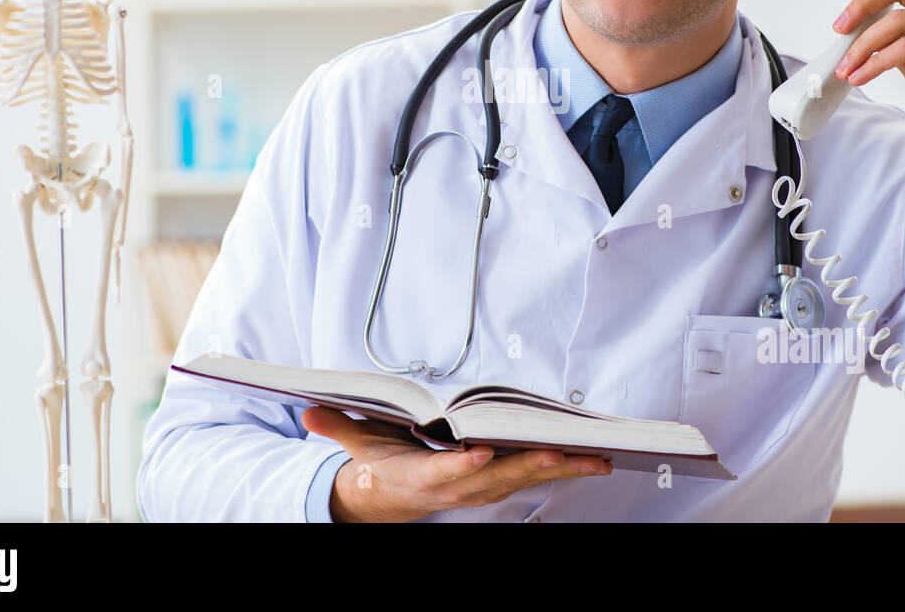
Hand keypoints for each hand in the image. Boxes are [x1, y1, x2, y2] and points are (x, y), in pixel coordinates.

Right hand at [300, 406, 611, 521]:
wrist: (395, 495)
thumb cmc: (384, 460)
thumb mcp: (359, 442)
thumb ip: (339, 425)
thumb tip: (309, 409)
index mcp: (423, 475)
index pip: (444, 472)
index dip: (463, 466)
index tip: (481, 454)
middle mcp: (459, 486)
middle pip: (497, 478)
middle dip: (530, 466)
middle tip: (559, 453)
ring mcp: (484, 488)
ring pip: (525, 478)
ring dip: (561, 470)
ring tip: (595, 458)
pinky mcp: (501, 482)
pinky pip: (536, 476)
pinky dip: (567, 468)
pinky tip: (595, 459)